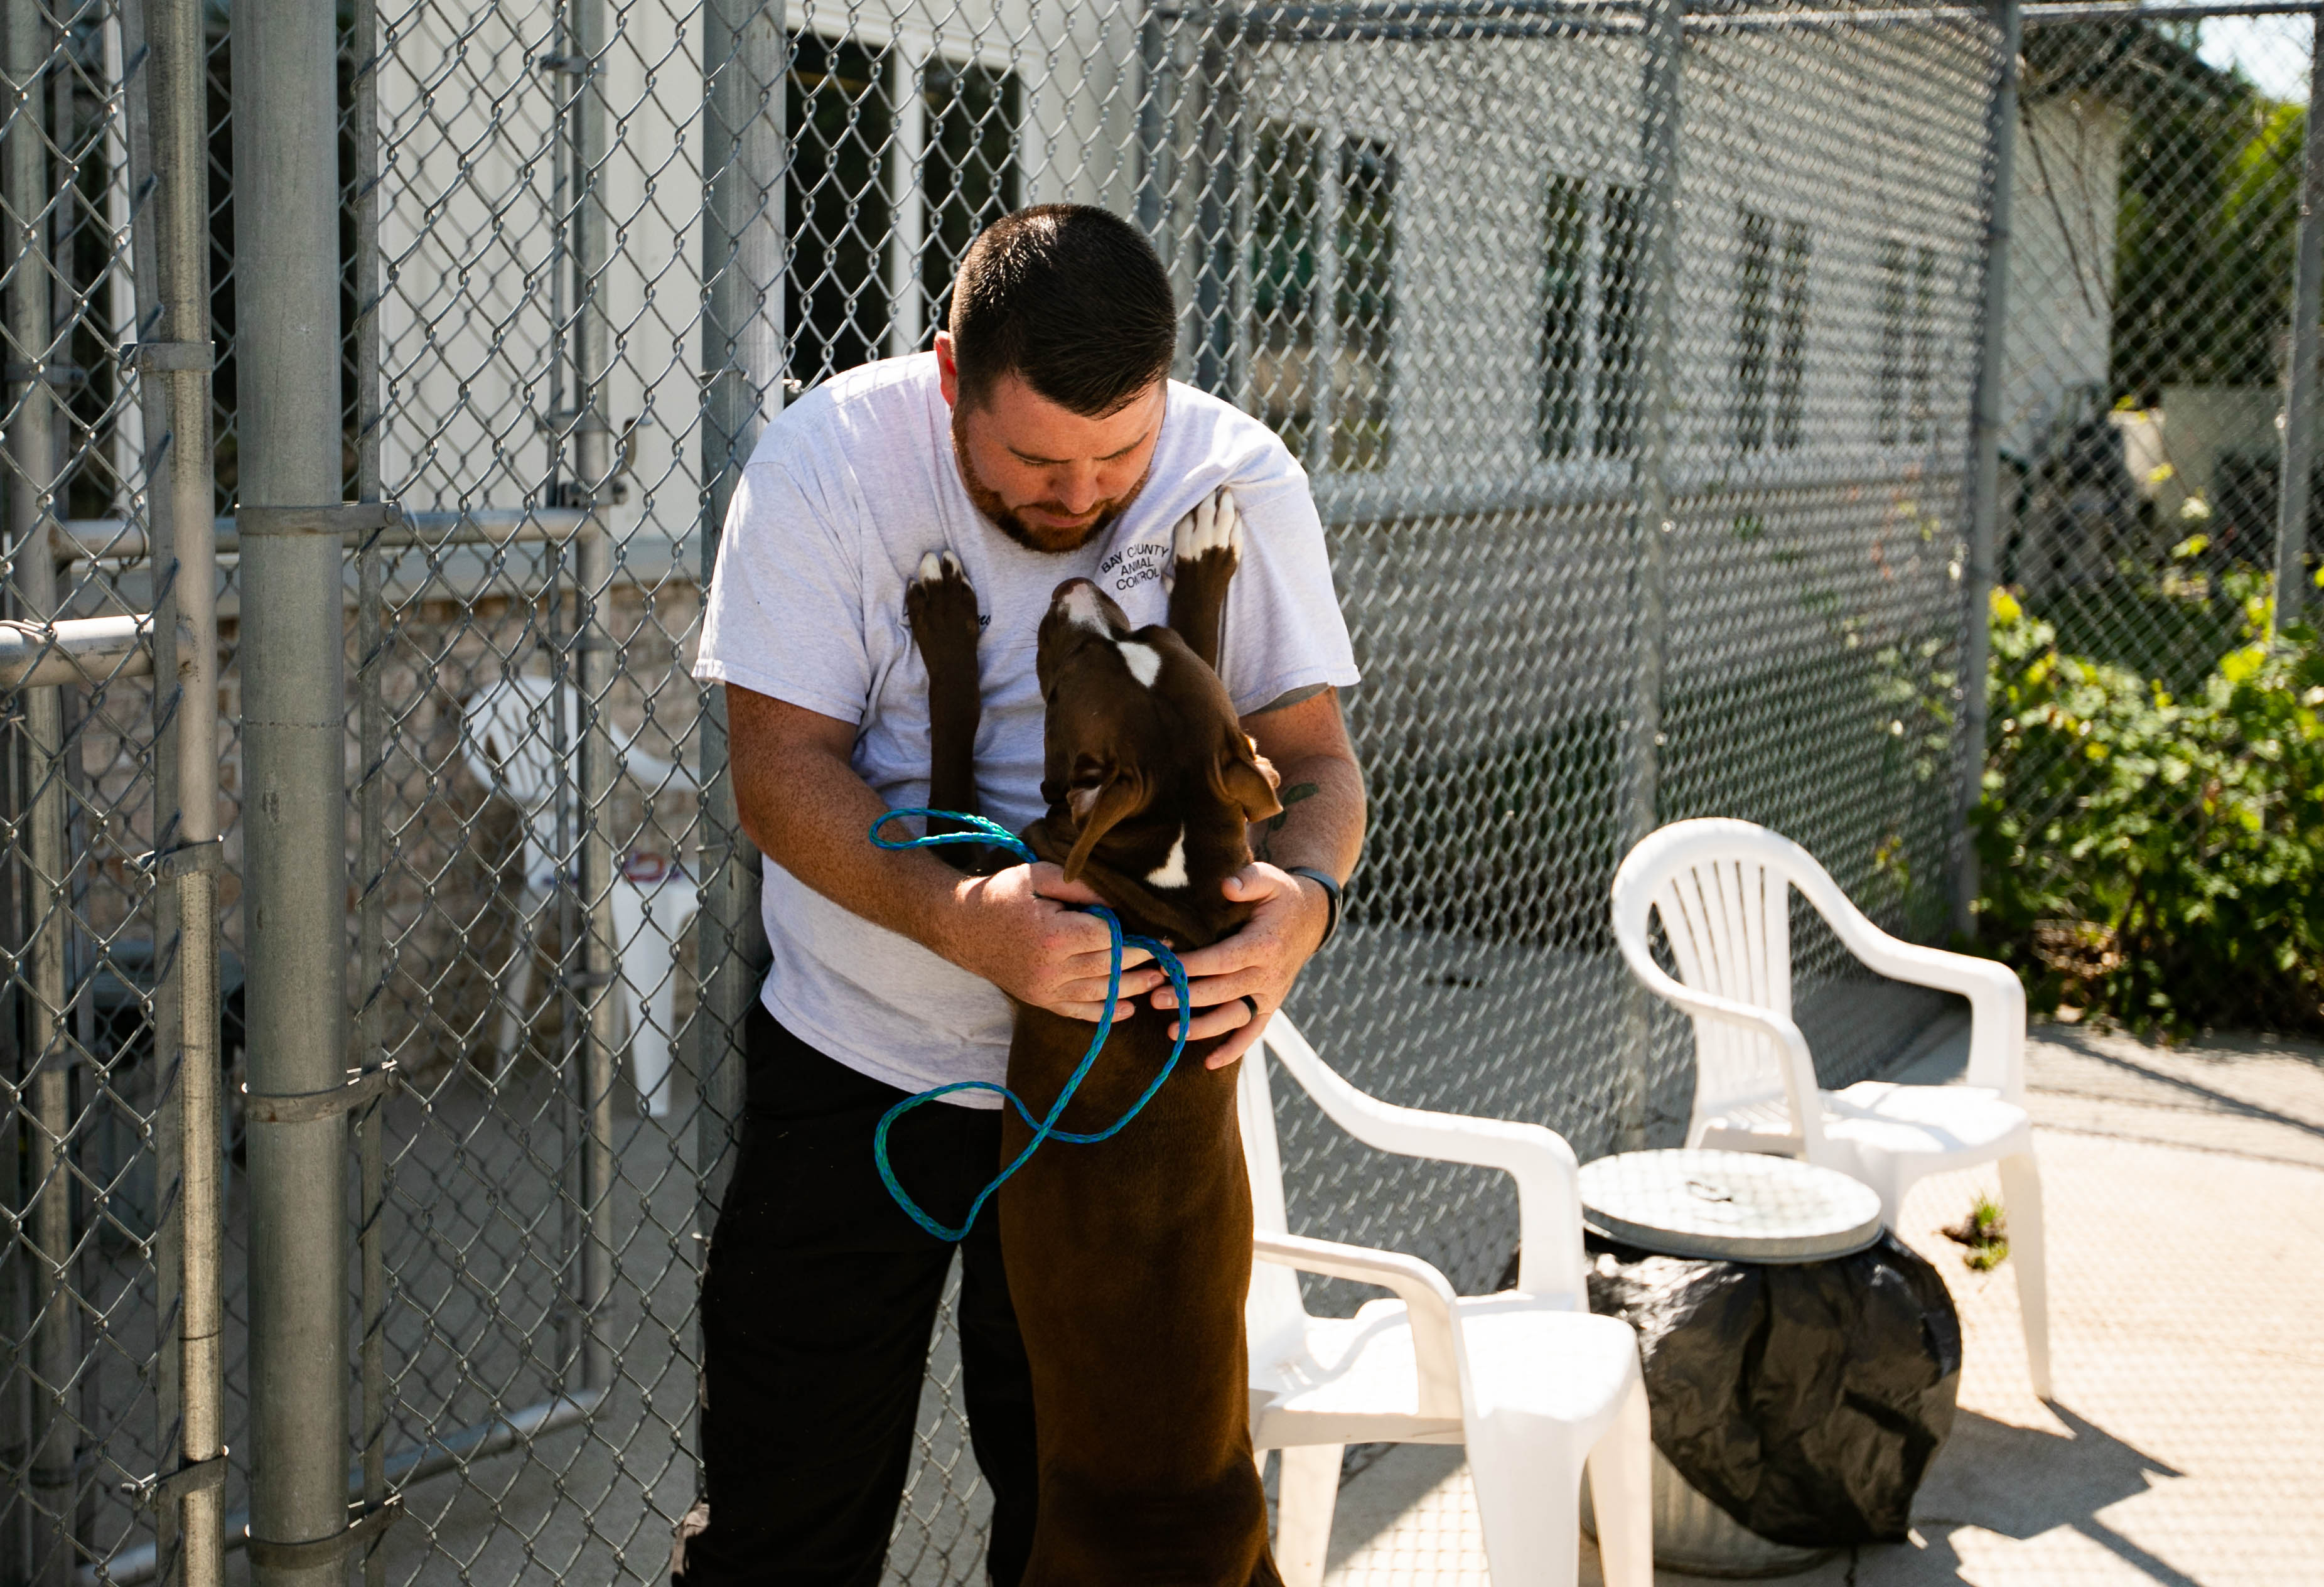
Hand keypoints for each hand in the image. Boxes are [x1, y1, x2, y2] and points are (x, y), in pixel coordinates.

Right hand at [941, 862, 1159, 1021]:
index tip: (1165, 935)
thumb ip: (1081, 887)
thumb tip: (1119, 900)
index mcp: (1055, 935)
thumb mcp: (1040, 877)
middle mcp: (1052, 968)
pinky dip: (1105, 1014)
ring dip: (1132, 989)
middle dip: (1143, 964)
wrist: (962, 927)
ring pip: (1100, 994)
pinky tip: (1128, 1009)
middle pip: (1110, 968)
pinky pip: (1079, 1013)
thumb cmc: (1002, 895)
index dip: (1141, 939)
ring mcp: (1045, 989)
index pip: (1111, 940)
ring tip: (1158, 981)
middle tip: (1170, 959)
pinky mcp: (1040, 1000)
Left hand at [1149, 863, 1329, 1067]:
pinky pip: (1253, 1032)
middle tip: (1155, 998)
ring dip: (1204, 1028)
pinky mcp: (1269, 1005)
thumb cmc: (1280, 896)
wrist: (1310, 917)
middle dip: (1189, 997)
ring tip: (1171, 1032)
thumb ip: (1248, 880)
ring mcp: (1270, 994)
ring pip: (1235, 1017)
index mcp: (1264, 944)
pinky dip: (1233, 1049)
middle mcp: (1269, 974)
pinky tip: (1209, 1062)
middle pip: (1225, 991)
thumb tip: (1227, 886)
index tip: (1166, 967)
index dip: (1195, 966)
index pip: (1224, 959)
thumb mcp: (1268, 878)